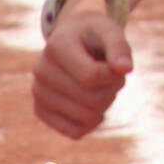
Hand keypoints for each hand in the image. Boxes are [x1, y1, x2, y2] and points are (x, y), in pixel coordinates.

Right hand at [32, 13, 132, 138]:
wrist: (74, 38)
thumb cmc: (95, 35)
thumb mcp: (110, 31)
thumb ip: (119, 47)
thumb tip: (125, 69)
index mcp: (56, 46)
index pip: (92, 77)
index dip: (113, 75)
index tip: (117, 64)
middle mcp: (41, 70)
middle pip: (92, 100)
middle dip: (111, 89)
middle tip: (110, 75)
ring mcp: (38, 92)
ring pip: (86, 118)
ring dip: (104, 104)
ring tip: (100, 85)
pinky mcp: (40, 111)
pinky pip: (75, 132)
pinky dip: (92, 121)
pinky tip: (91, 103)